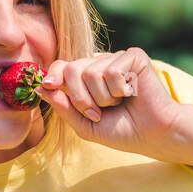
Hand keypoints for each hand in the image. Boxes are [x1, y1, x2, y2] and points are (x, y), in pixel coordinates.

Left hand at [34, 48, 184, 159]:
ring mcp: (117, 59)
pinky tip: (131, 93)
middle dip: (81, 98)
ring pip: (91, 72)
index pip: (62, 67)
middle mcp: (101, 65)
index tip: (47, 85)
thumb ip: (62, 106)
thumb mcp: (84, 124)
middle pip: (72, 69)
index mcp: (87, 79)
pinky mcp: (134, 56)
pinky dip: (118, 89)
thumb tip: (39, 87)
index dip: (53, 76)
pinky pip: (111, 70)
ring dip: (103, 98)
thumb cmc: (122, 131)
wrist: (153, 135)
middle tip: (98, 113)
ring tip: (119, 103)